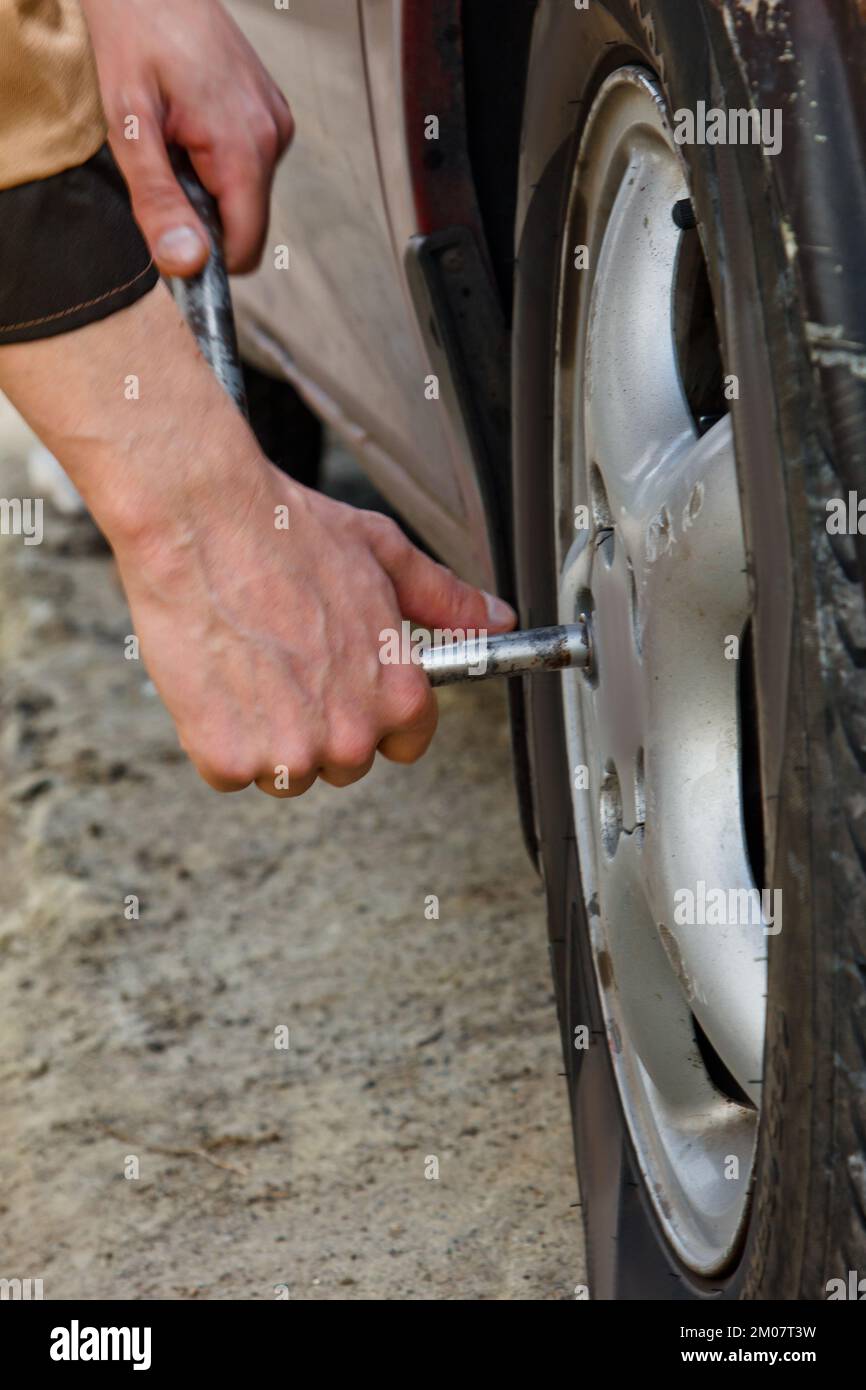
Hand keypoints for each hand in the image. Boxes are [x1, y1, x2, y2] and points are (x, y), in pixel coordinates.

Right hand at [0, 284, 515, 795]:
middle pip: (343, 762)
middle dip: (316, 724)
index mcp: (398, 693)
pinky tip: (213, 680)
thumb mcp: (382, 555)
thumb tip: (493, 618)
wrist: (197, 520)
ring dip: (264, 736)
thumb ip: (443, 599)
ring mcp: (289, 753)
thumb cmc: (284, 532)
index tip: (347, 688)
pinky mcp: (227, 758)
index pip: (407, 742)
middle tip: (285, 663)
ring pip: (284, 772)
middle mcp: (351, 734)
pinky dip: (213, 737)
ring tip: (247, 665)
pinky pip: (227, 771)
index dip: (376, 712)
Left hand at [80, 0, 293, 275]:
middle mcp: (273, 137)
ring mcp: (277, 122)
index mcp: (245, 147)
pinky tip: (190, 118)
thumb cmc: (135, 33)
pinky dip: (216, 158)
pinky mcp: (272, 111)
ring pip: (245, 194)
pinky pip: (248, 164)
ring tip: (174, 131)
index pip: (245, 249)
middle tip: (162, 160)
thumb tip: (188, 265)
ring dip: (206, 182)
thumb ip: (160, 202)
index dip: (205, 257)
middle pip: (243, 222)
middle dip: (201, 212)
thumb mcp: (131, 126)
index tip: (168, 231)